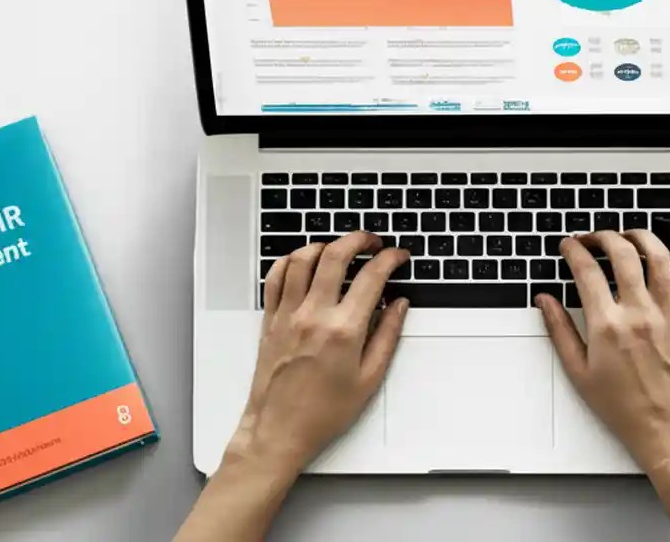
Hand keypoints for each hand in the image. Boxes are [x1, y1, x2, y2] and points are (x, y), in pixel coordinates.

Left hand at [229, 231, 410, 475]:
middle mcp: (314, 316)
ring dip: (325, 246)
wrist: (279, 430)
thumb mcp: (369, 379)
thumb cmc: (324, 412)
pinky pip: (275, 277)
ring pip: (302, 259)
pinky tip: (303, 263)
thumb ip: (387, 336)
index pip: (372, 277)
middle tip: (372, 242)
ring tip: (339, 249)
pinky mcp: (270, 320)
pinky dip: (290, 262)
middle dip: (359, 240)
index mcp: (344, 331)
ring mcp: (288, 315)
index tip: (398, 256)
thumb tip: (399, 305)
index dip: (390, 259)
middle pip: (335, 255)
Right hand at [537, 231, 669, 540]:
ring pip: (657, 257)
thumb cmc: (623, 407)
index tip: (568, 246)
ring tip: (626, 236)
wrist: (666, 428)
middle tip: (593, 238)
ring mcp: (667, 314)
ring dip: (640, 237)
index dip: (574, 250)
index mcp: (608, 326)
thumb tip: (545, 301)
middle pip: (622, 254)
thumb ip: (560, 331)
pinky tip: (662, 257)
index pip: (587, 271)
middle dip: (603, 236)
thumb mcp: (578, 372)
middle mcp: (639, 314)